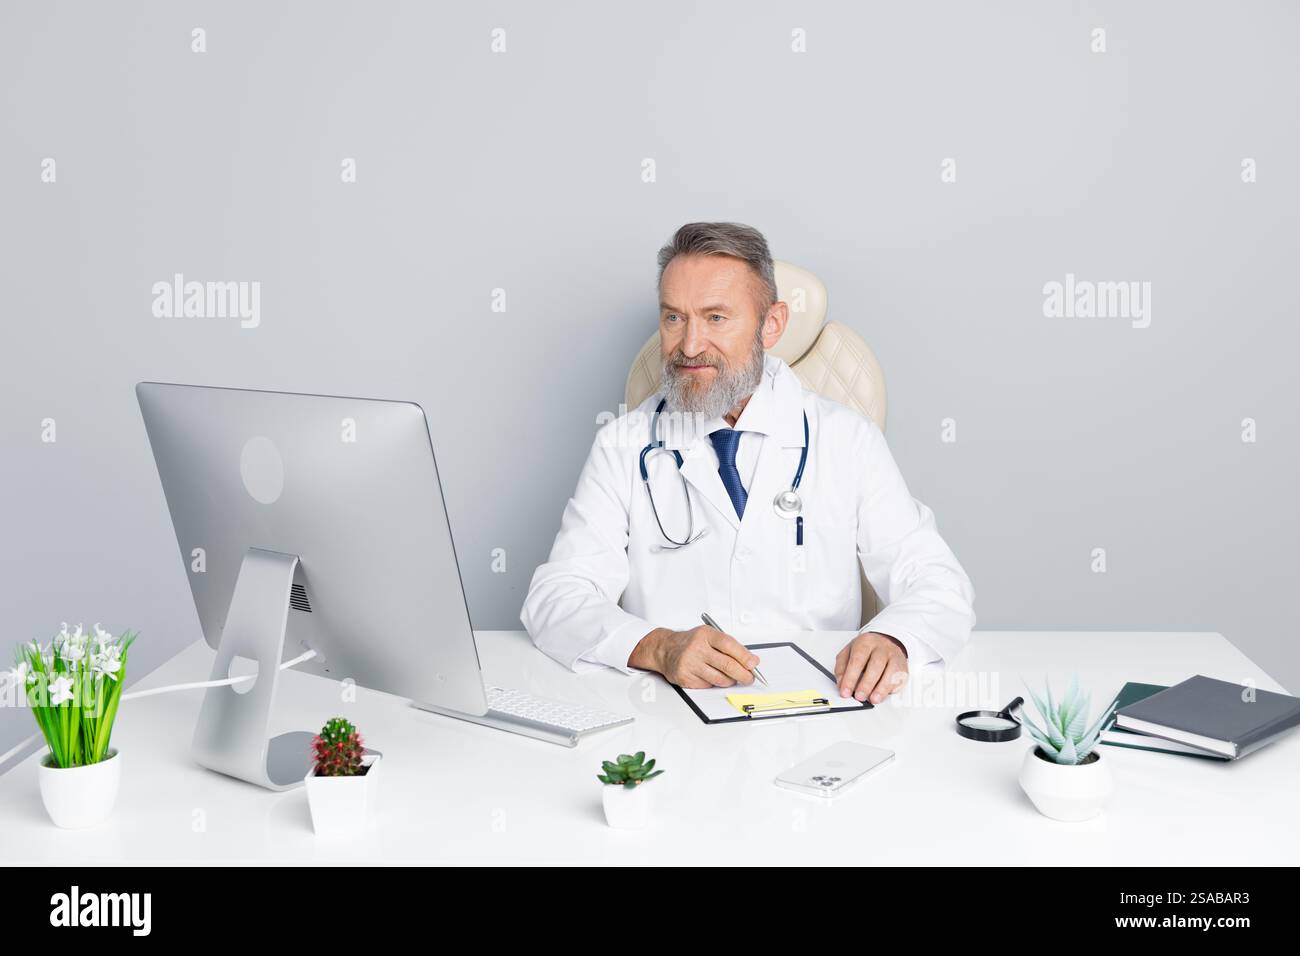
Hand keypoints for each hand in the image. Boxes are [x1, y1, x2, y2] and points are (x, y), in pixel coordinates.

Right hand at [629, 625, 759, 688]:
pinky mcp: (686, 678)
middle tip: (750, 678)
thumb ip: (730, 646)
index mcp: (705, 634)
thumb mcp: (709, 636)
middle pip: (727, 665)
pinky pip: (709, 685)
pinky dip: (715, 684)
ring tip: (732, 677)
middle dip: (743, 674)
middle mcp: (696, 648)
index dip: (744, 656)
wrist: (666, 649)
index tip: (754, 664)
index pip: (729, 645)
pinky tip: (713, 677)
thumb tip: (751, 661)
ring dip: (731, 681)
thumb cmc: (692, 642)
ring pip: (720, 679)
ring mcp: (690, 664)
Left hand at [834, 632, 907, 703]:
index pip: (857, 660)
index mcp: (865, 642)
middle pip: (875, 665)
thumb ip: (842, 667)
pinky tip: (883, 695)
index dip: (850, 678)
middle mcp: (881, 648)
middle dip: (867, 684)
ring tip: (873, 699)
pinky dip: (891, 689)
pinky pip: (899, 679)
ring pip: (890, 672)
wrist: (885, 641)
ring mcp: (894, 657)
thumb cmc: (865, 649)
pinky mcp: (902, 667)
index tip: (845, 691)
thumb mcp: (848, 652)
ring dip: (881, 689)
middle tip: (859, 696)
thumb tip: (841, 683)